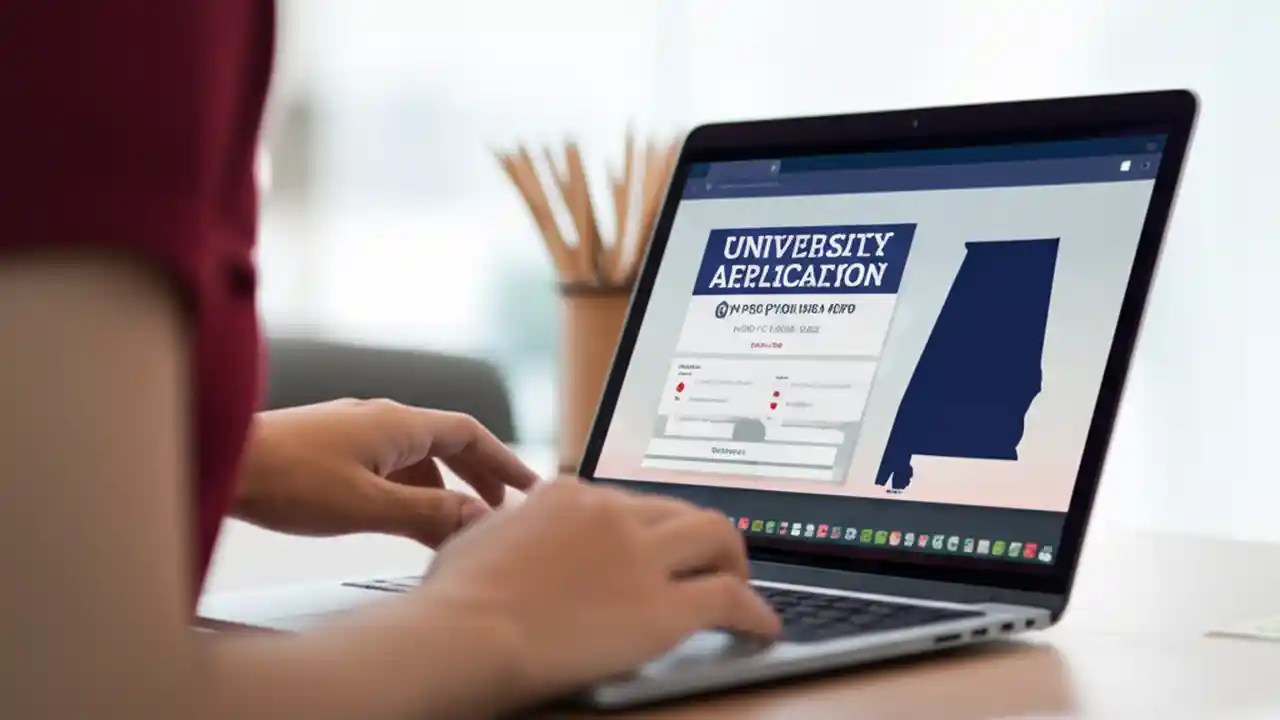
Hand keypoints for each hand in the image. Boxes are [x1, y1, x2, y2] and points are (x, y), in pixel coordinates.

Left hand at [234, 399, 538, 545]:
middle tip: (502, 509)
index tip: (530, 487)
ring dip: (442, 488)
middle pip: (446, 443)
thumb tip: (478, 519)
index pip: (469, 433)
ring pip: (415, 458)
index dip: (503, 461)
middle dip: (478, 475)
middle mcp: (380, 419)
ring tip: (455, 526)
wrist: (219, 463)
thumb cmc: (287, 481)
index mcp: (397, 424)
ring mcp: (353, 432)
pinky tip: (404, 519)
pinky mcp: (330, 449)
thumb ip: (428, 514)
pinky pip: (387, 466)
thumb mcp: (367, 507)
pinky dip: (409, 490)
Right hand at [417, 478, 780, 706]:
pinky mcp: (662, 608)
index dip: (648, 526)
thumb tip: (516, 531)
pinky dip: (755, 612)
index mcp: (568, 494)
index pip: (627, 500)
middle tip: (708, 559)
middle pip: (678, 508)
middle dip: (697, 534)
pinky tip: (762, 628)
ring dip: (734, 559)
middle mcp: (612, 512)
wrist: (465, 633)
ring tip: (739, 583)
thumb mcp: (477, 538)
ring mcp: (640, 556)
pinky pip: (730, 600)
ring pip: (716, 535)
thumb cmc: (453, 600)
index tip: (654, 544)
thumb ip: (513, 529)